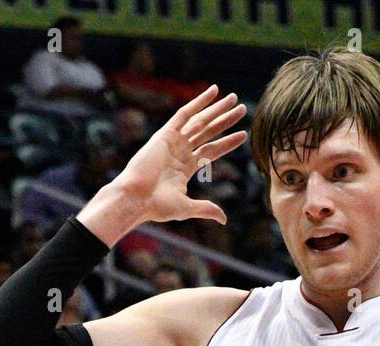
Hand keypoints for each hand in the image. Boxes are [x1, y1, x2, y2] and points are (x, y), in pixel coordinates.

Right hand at [108, 84, 247, 226]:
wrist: (135, 199)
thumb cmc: (156, 206)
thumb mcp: (186, 207)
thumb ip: (206, 208)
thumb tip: (223, 219)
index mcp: (185, 167)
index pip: (211, 150)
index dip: (227, 142)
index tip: (243, 134)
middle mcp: (180, 151)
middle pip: (208, 132)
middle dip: (225, 120)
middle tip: (242, 109)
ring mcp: (173, 142)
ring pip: (200, 121)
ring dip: (216, 109)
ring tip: (233, 99)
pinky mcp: (165, 134)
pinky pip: (184, 114)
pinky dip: (198, 102)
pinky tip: (213, 92)